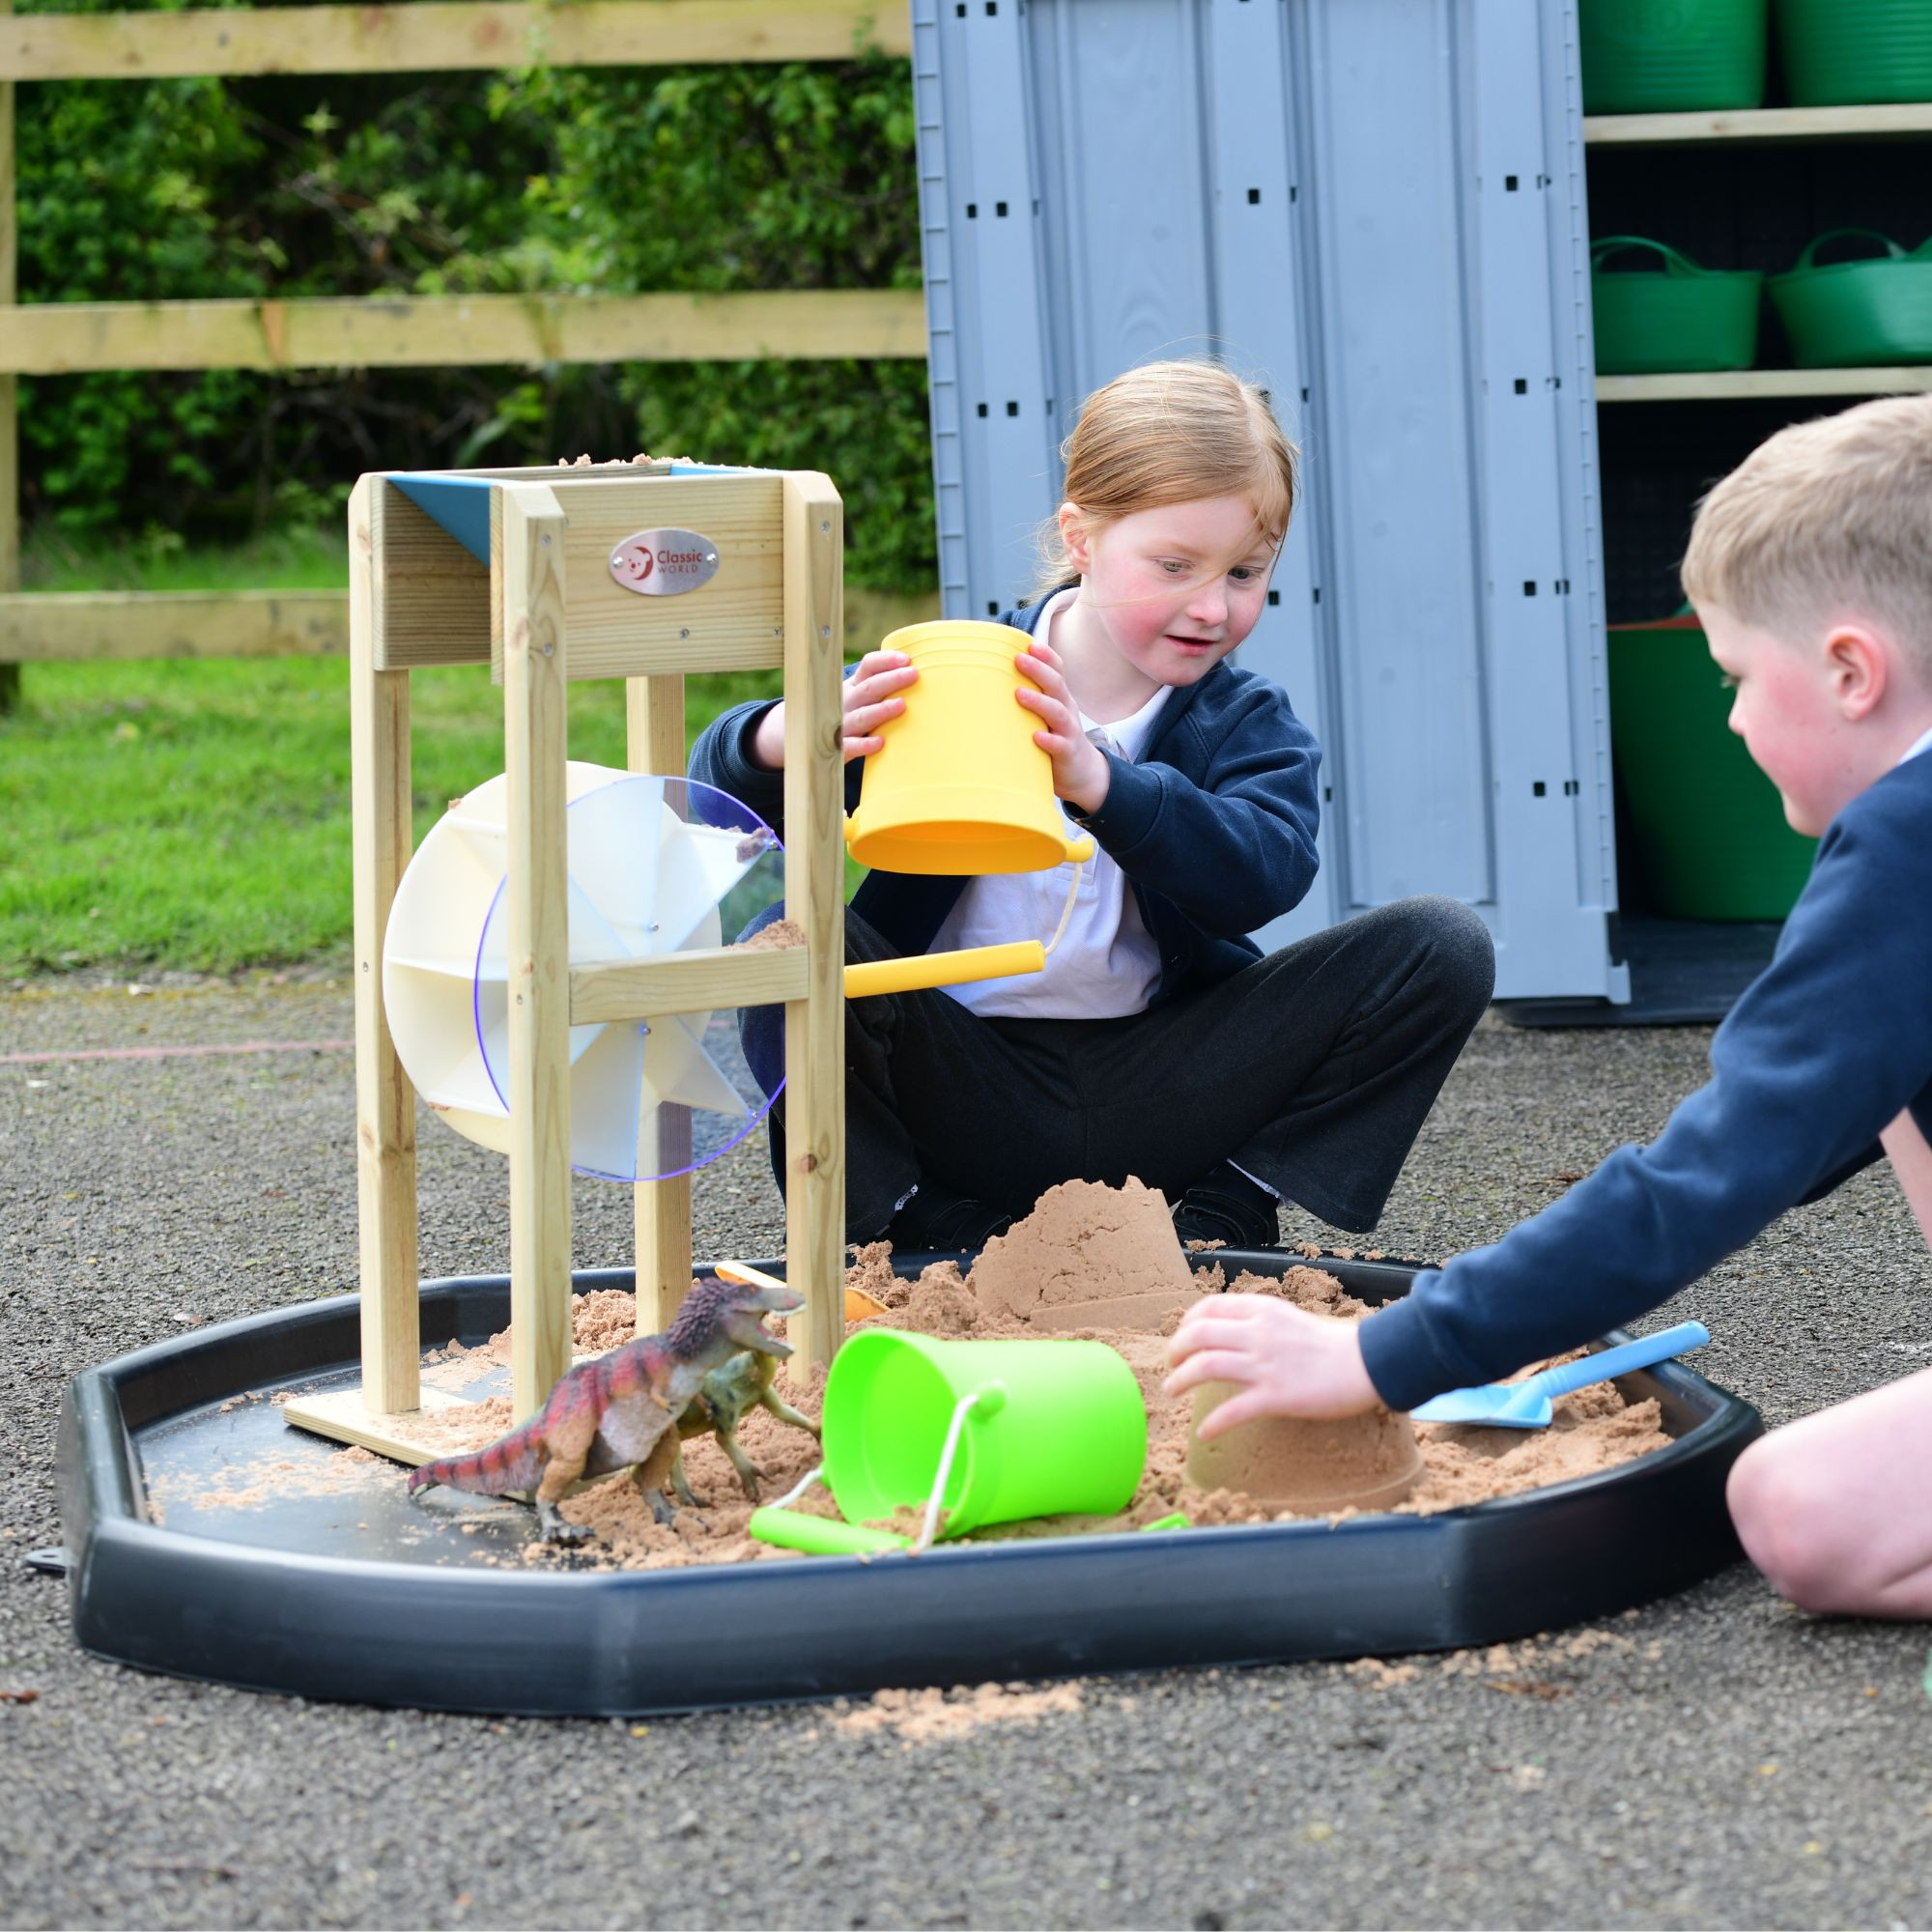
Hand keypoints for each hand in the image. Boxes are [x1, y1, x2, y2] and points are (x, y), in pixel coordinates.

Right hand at [749, 649, 918, 769]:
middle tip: (913, 675)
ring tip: (902, 705)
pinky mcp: (838, 749)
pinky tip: (880, 743)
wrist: (802, 738)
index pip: (868, 666)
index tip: (906, 659)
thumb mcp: (858, 697)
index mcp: (853, 686)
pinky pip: (849, 746)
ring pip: (861, 716)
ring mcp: (841, 724)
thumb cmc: (847, 714)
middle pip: (868, 688)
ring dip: (881, 710)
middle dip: (890, 680)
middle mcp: (846, 702)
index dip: (885, 660)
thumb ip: (881, 688)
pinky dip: (863, 744)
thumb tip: (917, 674)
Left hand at [1015, 634, 1110, 814]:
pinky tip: (1036, 736)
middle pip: (1056, 685)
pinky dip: (1049, 740)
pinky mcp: (1068, 754)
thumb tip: (987, 681)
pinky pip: (1060, 745)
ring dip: (1039, 702)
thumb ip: (1027, 698)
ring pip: (1058, 712)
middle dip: (1039, 670)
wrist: (1081, 772)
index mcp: (1060, 697)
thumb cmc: (1054, 737)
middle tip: (1019, 660)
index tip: (1029, 644)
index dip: (1046, 657)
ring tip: (1019, 694)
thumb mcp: (1045, 714)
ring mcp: (1068, 731)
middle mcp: (1066, 710)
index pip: (1057, 671)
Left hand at [1164, 1294, 1381, 1438]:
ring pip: (1205, 1366)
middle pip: (1198, 1335)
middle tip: (1172, 1366)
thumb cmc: (1334, 1345)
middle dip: (1176, 1350)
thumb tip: (1234, 1333)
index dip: (1187, 1324)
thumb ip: (1261, 1323)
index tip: (1182, 1339)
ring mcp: (1265, 1365)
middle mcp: (1258, 1333)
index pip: (1209, 1308)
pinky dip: (1212, 1423)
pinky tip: (1204, 1432)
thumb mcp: (1291, 1319)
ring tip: (1172, 1391)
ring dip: (1180, 1380)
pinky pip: (1233, 1410)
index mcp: (1262, 1311)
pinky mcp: (1276, 1396)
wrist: (1369, 1363)